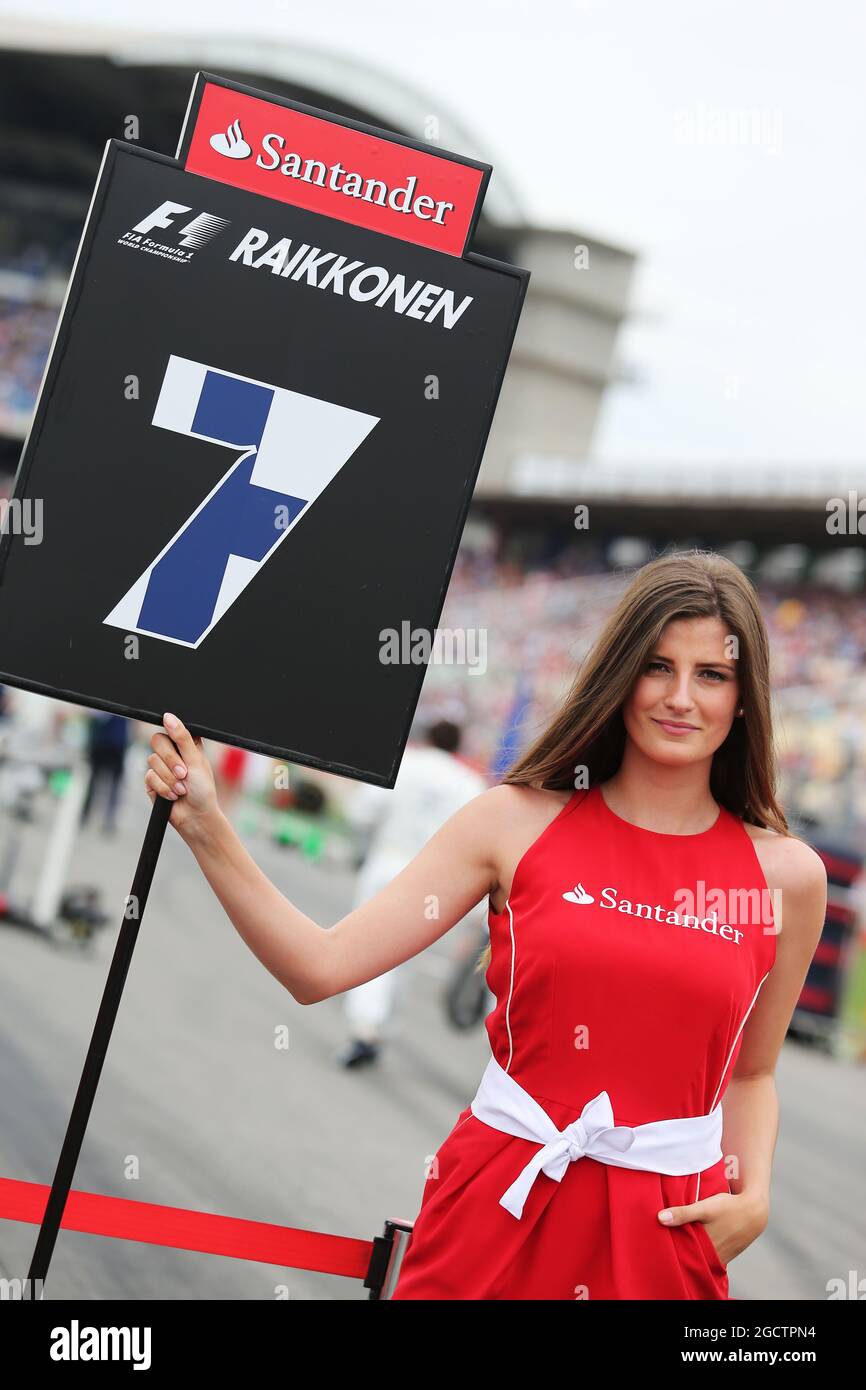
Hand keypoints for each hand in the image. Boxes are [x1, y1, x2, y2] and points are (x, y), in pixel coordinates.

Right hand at [145, 712, 218, 835]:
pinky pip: (149, 777)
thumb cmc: (203, 790)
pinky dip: (163, 788)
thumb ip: (182, 738)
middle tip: (184, 774)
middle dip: (171, 761)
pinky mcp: (152, 782)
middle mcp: (173, 753)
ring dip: (169, 778)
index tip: (180, 748)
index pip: (172, 728)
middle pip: (157, 741)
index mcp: (187, 744)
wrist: (195, 817)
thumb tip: (168, 717)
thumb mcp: (196, 760)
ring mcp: (161, 767)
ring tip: (182, 789)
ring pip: (152, 760)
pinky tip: (173, 796)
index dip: (173, 736)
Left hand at [658, 1191, 767, 1265]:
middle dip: (681, 1250)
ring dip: (694, 1251)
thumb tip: (660, 1218)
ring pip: (702, 1257)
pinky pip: (711, 1257)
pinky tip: (698, 1243)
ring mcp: (721, 1256)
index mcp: (705, 1245)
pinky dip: (704, 1252)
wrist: (754, 1211)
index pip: (683, 1252)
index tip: (662, 1242)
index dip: (672, 1248)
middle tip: (670, 1242)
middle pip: (692, 1256)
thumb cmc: (728, 1207)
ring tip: (682, 1242)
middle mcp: (714, 1254)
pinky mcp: (727, 1254)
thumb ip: (683, 1213)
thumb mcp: (704, 1207)